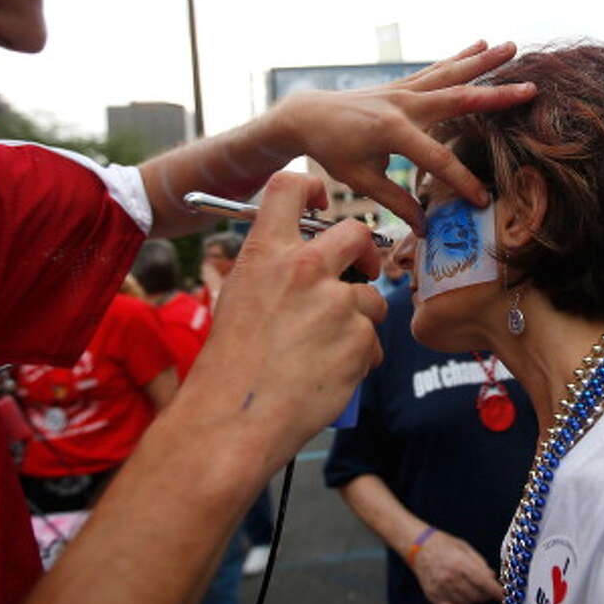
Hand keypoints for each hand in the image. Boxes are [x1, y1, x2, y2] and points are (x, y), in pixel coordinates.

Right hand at [182, 172, 386, 459]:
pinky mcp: (360, 340)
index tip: (321, 204)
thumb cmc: (230, 362)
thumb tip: (306, 257)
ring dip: (359, 318)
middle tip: (363, 270)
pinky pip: (372, 340)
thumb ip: (275, 268)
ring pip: (372, 298)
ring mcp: (338, 303)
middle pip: (358, 232)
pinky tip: (330, 372)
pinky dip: (359, 356)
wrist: (236, 417)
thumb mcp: (238, 295)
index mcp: (267, 252)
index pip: (292, 187)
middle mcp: (306, 268)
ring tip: (325, 347)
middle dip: (367, 251)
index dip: (312, 189)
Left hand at [274, 40, 535, 231]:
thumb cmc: (333, 150)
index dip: (462, 182)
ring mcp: (403, 90)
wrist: (308, 116)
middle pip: (457, 100)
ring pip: (450, 74)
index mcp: (393, 132)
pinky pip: (437, 70)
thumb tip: (426, 227)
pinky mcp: (402, 85)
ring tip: (512, 47)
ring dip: (483, 61)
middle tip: (529, 89)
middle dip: (495, 96)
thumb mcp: (361, 181)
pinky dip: (459, 57)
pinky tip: (480, 44)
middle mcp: (403, 105)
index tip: (482, 200)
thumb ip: (396, 202)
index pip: (437, 160)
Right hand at [410, 529, 503, 603]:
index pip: (484, 583)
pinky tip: (462, 600)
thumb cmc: (444, 544)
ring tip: (471, 590)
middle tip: (485, 587)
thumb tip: (492, 577)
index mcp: (460, 563)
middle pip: (477, 596)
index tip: (504, 596)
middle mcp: (450, 577)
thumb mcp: (465, 547)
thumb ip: (480, 563)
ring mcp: (440, 588)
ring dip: (473, 600)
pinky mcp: (433, 596)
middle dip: (486, 594)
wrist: (419, 546)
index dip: (496, 591)